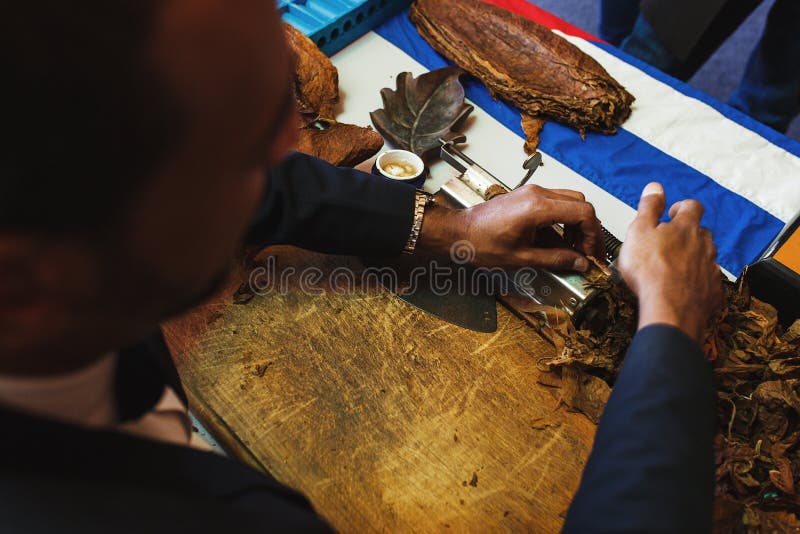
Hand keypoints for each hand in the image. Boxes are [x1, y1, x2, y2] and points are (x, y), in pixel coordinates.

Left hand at [418, 184, 603, 270]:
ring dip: (576, 224)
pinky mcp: (526, 196)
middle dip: (588, 229)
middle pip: (580, 204)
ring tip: (573, 248)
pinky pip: (555, 202)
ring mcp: (532, 192)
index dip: (593, 235)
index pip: (583, 213)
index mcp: (538, 207)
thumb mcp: (522, 258)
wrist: (458, 232)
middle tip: (587, 252)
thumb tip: (580, 262)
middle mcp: (537, 194)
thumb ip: (556, 259)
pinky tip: (558, 239)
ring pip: (569, 201)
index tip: (591, 253)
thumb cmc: (481, 243)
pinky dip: (563, 219)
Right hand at [617, 182, 723, 343]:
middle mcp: (704, 245)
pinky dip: (698, 281)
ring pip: (706, 256)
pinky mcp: (713, 290)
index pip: (692, 207)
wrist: (670, 308)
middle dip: (688, 234)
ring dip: (693, 257)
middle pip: (701, 232)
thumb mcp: (639, 231)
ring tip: (673, 267)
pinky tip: (683, 288)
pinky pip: (708, 281)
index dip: (682, 207)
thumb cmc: (651, 271)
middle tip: (669, 242)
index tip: (672, 213)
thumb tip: (655, 187)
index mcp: (686, 228)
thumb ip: (649, 207)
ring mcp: (711, 268)